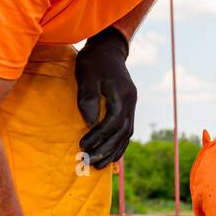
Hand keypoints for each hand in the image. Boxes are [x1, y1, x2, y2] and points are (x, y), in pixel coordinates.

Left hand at [75, 28, 136, 168]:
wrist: (109, 50)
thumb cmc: (94, 61)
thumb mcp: (87, 74)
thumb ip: (88, 97)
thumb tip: (90, 122)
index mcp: (122, 94)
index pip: (113, 121)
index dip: (99, 136)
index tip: (83, 144)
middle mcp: (130, 103)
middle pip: (121, 133)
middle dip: (106, 149)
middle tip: (90, 161)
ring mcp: (131, 107)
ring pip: (126, 135)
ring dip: (113, 152)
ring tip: (99, 165)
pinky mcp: (128, 110)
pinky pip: (126, 133)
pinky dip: (118, 146)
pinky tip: (111, 156)